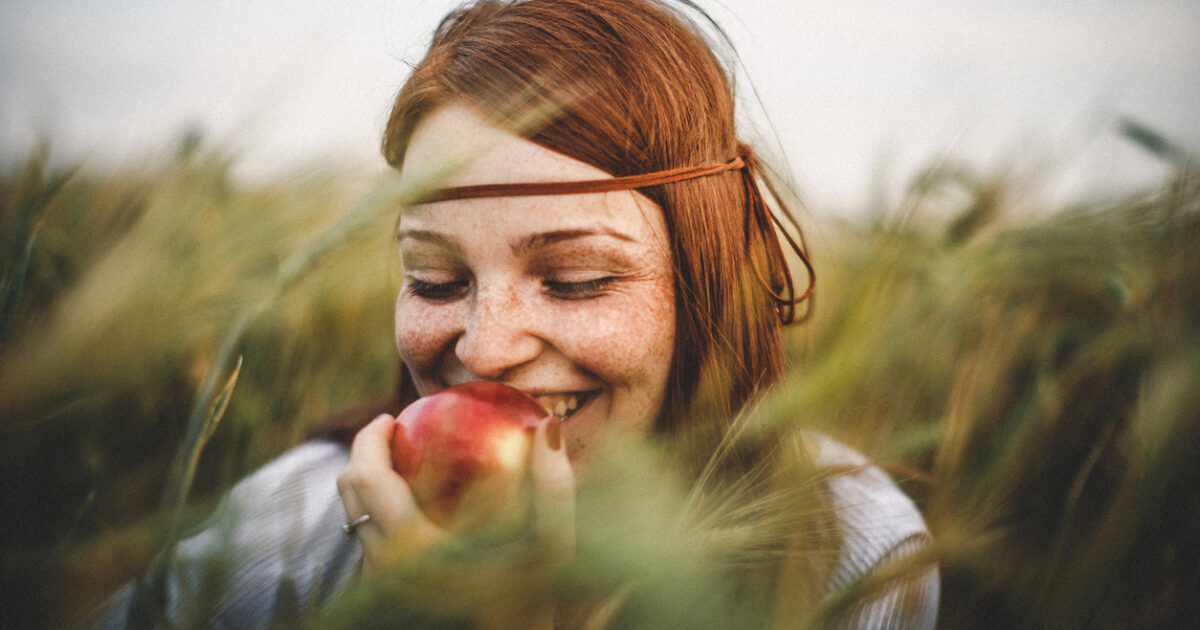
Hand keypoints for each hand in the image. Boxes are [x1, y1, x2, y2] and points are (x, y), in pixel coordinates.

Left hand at [336, 412, 575, 576]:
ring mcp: (383, 585)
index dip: (370, 439)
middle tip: (391, 432)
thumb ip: (552, 487)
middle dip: (363, 455)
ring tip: (402, 465)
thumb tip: (547, 425)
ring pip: (354, 521)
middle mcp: (386, 568)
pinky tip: (417, 508)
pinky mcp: (389, 595)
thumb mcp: (553, 547)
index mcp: (414, 549)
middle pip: (350, 495)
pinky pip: (370, 544)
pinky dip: (382, 516)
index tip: (392, 417)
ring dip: (371, 487)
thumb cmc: (533, 603)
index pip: (367, 480)